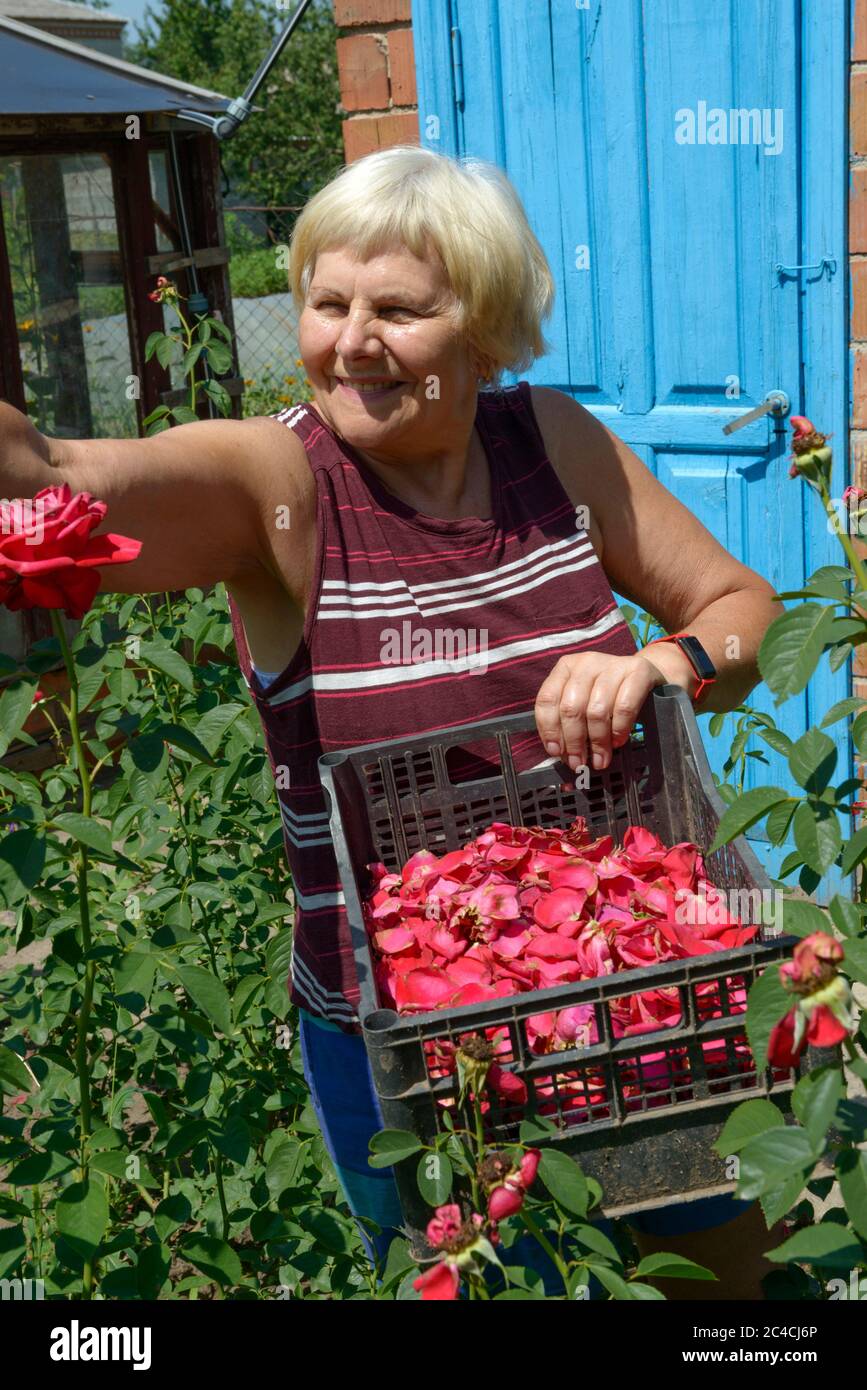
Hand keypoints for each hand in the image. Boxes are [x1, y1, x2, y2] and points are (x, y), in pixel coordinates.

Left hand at [534, 652, 667, 772]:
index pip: (547, 699)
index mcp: (566, 667)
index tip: (556, 752)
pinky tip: (618, 741)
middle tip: (579, 762)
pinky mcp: (638, 671)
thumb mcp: (584, 698)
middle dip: (574, 742)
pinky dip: (619, 730)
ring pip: (597, 711)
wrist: (645, 674)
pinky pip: (624, 708)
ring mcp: (612, 664)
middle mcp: (586, 662)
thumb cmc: (609, 692)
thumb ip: (569, 720)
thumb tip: (563, 754)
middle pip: (571, 708)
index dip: (549, 730)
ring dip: (598, 741)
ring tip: (600, 758)